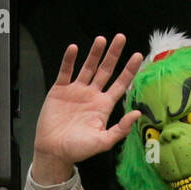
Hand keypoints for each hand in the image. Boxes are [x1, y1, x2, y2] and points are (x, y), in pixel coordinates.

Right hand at [31, 33, 143, 184]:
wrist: (53, 151)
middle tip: (120, 38)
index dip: (129, 70)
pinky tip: (73, 49)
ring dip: (94, 53)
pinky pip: (65, 71)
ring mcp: (76, 91)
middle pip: (106, 70)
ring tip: (101, 39)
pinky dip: (69, 60)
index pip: (120, 84)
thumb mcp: (103, 142)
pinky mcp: (60, 90)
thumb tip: (137, 114)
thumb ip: (120, 129)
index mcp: (104, 106)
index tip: (137, 56)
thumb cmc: (77, 149)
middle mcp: (92, 95)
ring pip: (87, 67)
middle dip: (114, 54)